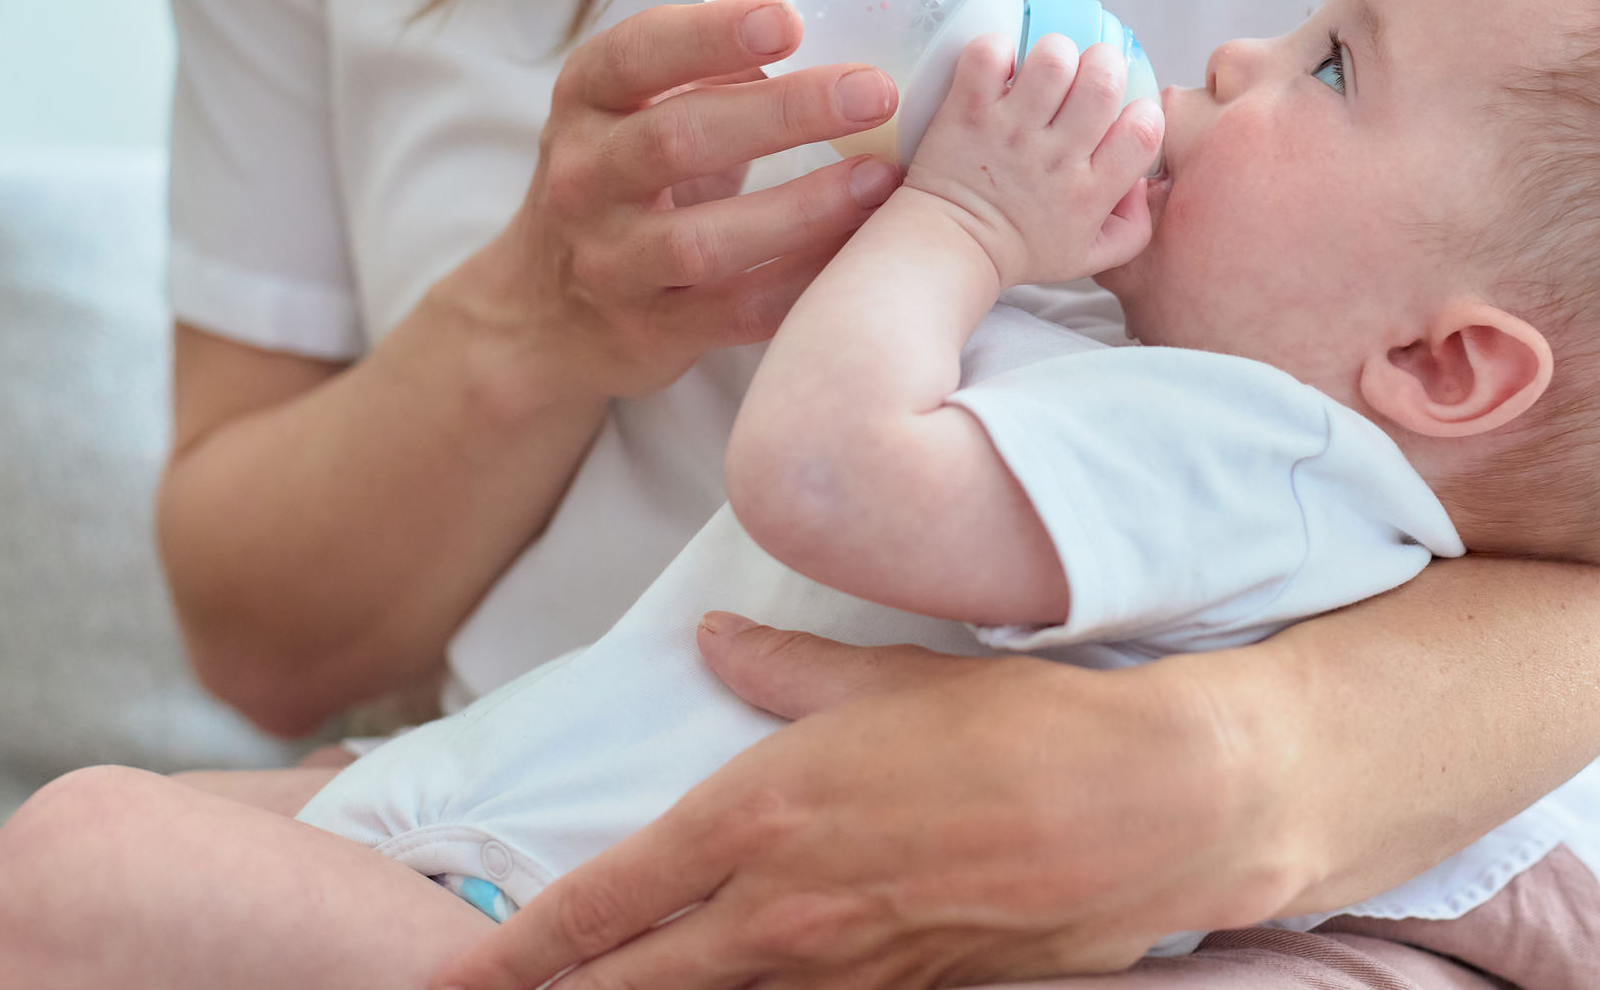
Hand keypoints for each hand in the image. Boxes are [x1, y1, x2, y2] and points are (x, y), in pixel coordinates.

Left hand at [428, 617, 1310, 989]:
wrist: (1149, 810)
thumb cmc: (1019, 728)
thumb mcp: (888, 678)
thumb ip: (785, 670)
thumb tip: (713, 643)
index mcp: (756, 819)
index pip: (600, 906)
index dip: (514, 956)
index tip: (450, 981)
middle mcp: (779, 915)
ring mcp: (841, 972)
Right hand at [457, 0, 905, 402]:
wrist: (549, 309)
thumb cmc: (630, 180)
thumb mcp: (643, 108)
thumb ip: (714, 71)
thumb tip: (836, 31)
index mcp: (588, 99)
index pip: (636, 54)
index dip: (710, 35)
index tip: (789, 20)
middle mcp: (585, 177)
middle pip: (678, 140)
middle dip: (786, 113)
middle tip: (873, 92)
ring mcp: (612, 261)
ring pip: (704, 241)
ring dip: (801, 208)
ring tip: (878, 180)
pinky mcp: (650, 330)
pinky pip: (736, 312)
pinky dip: (801, 281)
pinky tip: (859, 254)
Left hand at [900, 33, 1160, 288]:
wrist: (952, 248)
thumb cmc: (1019, 249)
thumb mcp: (1091, 256)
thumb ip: (1133, 225)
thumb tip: (1141, 179)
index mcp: (1092, 191)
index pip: (1144, 131)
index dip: (1144, 111)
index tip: (1124, 114)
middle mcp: (1057, 157)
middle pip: (1103, 80)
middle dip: (1104, 64)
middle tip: (1085, 76)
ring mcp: (1011, 130)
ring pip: (1053, 59)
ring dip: (1055, 51)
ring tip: (1043, 69)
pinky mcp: (970, 111)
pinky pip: (990, 55)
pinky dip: (998, 49)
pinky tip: (1002, 67)